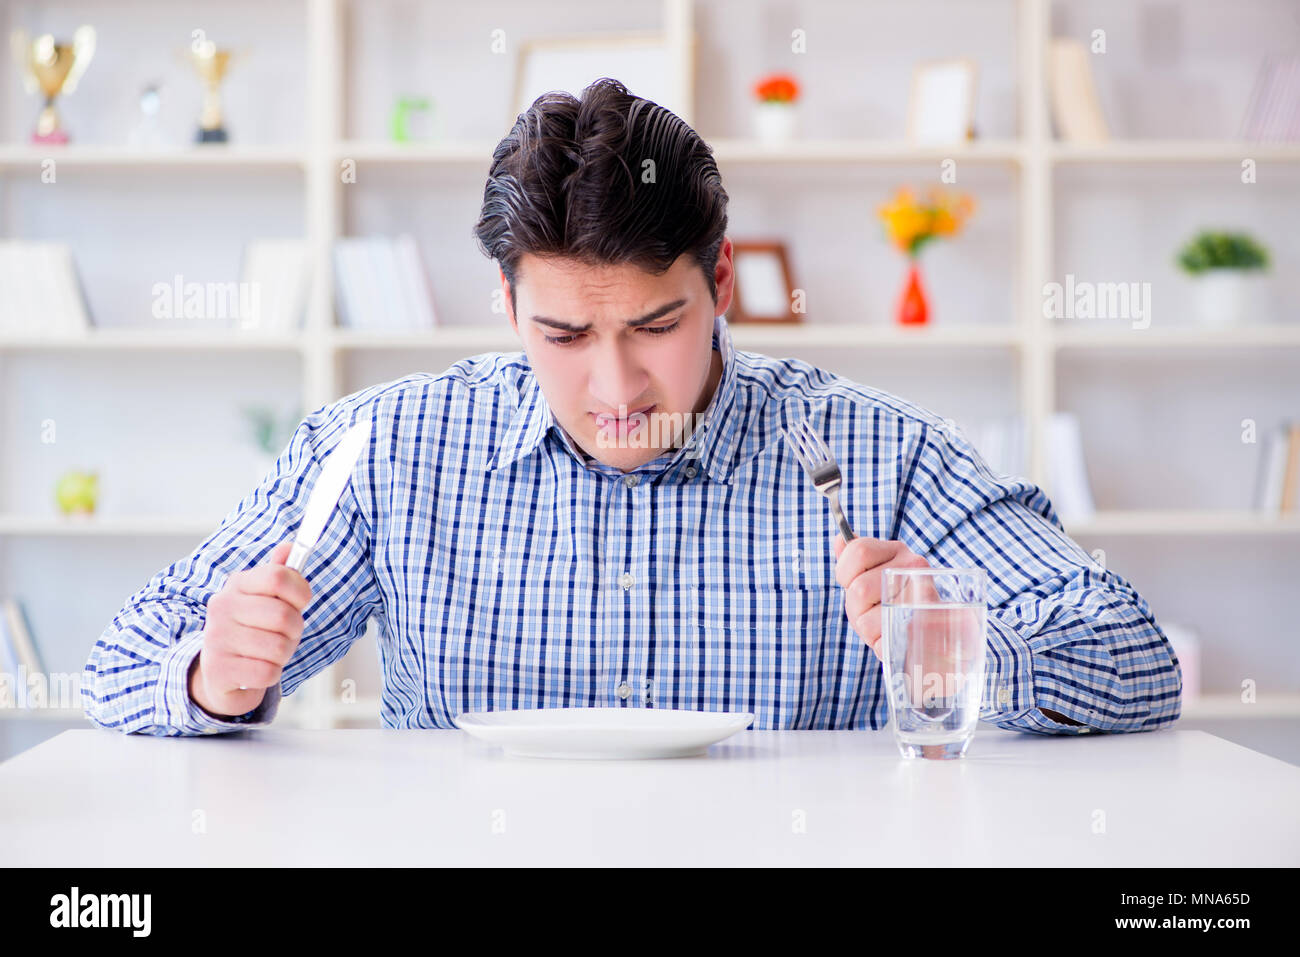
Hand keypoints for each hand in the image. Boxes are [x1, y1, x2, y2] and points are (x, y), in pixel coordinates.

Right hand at [189, 540, 311, 717]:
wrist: (220, 672)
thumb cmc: (252, 630)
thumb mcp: (265, 599)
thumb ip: (279, 574)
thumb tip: (289, 547)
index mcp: (237, 584)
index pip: (278, 577)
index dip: (300, 591)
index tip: (300, 602)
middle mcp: (222, 607)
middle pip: (284, 615)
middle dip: (294, 630)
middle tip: (284, 634)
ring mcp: (217, 638)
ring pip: (279, 647)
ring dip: (284, 654)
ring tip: (269, 653)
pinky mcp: (218, 670)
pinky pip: (267, 673)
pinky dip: (271, 674)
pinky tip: (258, 669)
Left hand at [833, 535, 981, 706]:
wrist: (940, 637)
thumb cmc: (896, 605)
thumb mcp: (872, 577)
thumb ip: (855, 560)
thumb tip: (839, 539)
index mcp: (897, 552)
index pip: (858, 550)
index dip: (844, 572)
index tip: (851, 584)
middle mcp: (914, 567)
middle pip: (859, 589)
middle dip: (856, 609)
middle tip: (870, 614)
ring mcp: (924, 597)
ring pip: (868, 619)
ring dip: (868, 630)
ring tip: (883, 627)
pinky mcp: (929, 628)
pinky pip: (886, 641)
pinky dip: (881, 646)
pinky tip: (891, 642)